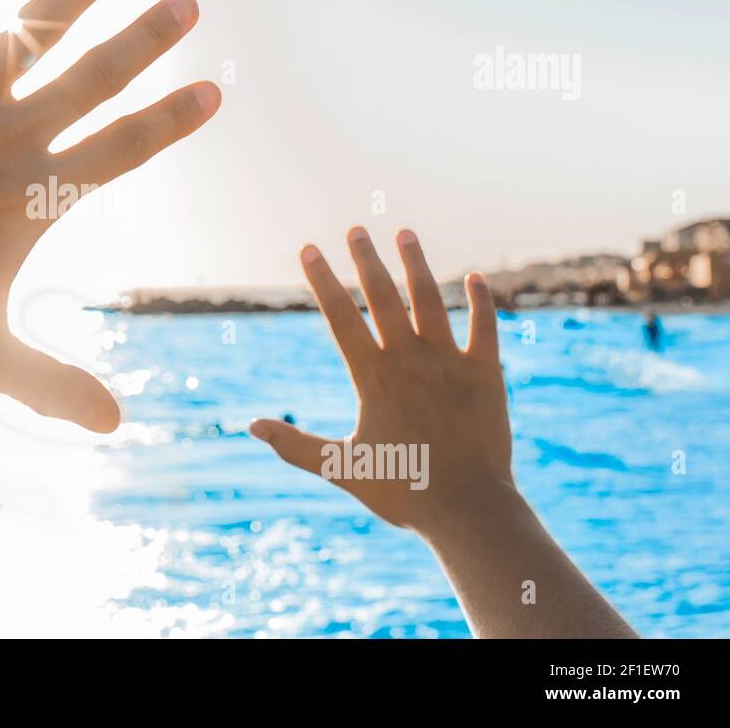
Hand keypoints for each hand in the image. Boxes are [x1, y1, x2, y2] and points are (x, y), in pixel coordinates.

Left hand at [0, 0, 219, 431]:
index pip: (124, 151)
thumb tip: (119, 427)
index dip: (169, 122)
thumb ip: (52, 383)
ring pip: (35, 31)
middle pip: (95, 79)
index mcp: (36, 194)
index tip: (213, 90)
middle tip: (188, 1)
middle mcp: (11, 134)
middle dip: (145, 41)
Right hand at [250, 228, 513, 530]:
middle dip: (365, 259)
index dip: (322, 279)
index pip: (340, 316)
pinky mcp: (485, 374)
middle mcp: (409, 359)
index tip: (309, 249)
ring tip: (404, 233)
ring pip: (430, 300)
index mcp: (372, 376)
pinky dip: (481, 300)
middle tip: (355, 229)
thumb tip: (252, 426)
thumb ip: (294, 446)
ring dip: (416, 264)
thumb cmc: (401, 491)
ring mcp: (449, 362)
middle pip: (382, 296)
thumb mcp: (340, 468)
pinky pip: (483, 327)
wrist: (467, 509)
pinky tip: (477, 276)